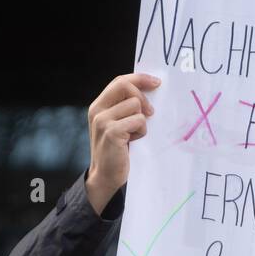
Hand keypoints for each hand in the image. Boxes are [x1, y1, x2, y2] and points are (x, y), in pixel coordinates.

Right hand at [85, 72, 161, 214]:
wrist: (106, 177)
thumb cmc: (117, 151)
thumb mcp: (117, 125)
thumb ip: (125, 108)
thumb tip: (147, 91)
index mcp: (98, 106)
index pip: (119, 81)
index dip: (139, 79)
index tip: (156, 82)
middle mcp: (98, 110)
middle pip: (126, 86)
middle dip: (143, 97)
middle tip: (151, 113)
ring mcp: (103, 121)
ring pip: (135, 105)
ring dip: (142, 121)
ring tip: (134, 135)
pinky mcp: (112, 132)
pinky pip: (139, 121)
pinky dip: (141, 131)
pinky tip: (133, 142)